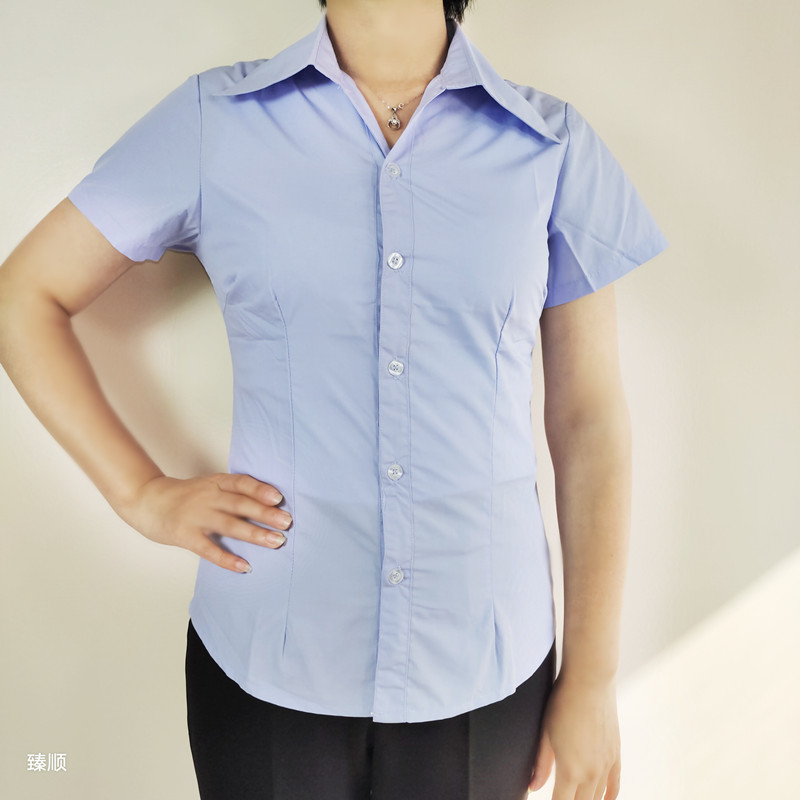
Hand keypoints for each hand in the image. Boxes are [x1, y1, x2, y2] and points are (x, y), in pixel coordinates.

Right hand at [117, 473, 291, 572]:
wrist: (146, 500)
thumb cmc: (185, 496)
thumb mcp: (209, 486)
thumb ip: (232, 494)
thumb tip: (269, 506)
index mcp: (215, 482)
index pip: (241, 483)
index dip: (260, 489)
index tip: (279, 498)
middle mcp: (208, 497)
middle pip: (240, 504)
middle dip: (265, 514)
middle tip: (287, 522)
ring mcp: (196, 516)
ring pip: (229, 525)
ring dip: (255, 534)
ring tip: (276, 541)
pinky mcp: (185, 536)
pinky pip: (209, 549)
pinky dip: (228, 559)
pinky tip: (244, 566)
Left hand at [528, 673, 620, 798]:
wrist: (590, 682)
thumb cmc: (563, 703)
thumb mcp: (545, 734)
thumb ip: (541, 764)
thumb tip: (533, 786)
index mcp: (570, 771)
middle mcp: (591, 773)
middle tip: (562, 796)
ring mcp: (606, 765)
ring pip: (597, 797)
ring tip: (577, 797)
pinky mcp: (615, 754)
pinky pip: (615, 785)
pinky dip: (609, 796)